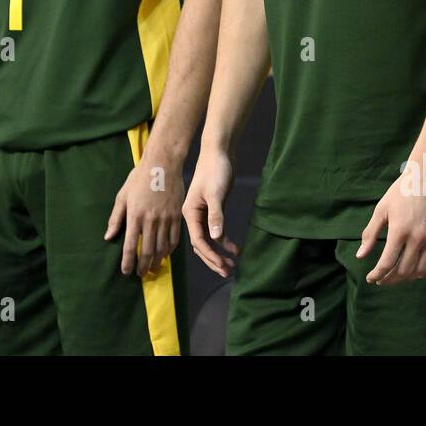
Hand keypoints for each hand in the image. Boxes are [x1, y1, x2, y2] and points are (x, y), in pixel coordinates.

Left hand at [104, 149, 185, 276]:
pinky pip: (174, 239)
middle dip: (143, 266)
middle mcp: (150, 220)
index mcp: (135, 216)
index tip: (126, 272)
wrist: (163, 165)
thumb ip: (115, 218)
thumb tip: (108, 237)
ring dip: (157, 261)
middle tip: (141, 275)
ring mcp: (165, 219)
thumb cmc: (139, 178)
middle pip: (147, 251)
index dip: (127, 262)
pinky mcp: (176, 216)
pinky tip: (165, 255)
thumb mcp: (122, 196)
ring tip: (153, 268)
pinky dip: (169, 250)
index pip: (130, 246)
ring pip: (162, 248)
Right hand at [182, 151, 239, 276]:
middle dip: (213, 260)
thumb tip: (216, 238)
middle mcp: (194, 216)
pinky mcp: (214, 211)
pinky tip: (235, 249)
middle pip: (201, 245)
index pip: (198, 240)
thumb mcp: (216, 193)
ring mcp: (204, 214)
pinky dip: (225, 242)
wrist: (219, 152)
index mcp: (189, 212)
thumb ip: (216, 215)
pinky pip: (217, 232)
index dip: (210, 255)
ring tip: (231, 266)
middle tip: (227, 272)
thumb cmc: (215, 170)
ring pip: (209, 241)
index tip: (222, 266)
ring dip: (219, 254)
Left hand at [356, 165, 425, 284]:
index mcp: (400, 230)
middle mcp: (418, 237)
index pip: (387, 263)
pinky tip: (416, 272)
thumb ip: (371, 234)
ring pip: (421, 270)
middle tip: (382, 279)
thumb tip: (360, 256)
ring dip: (407, 278)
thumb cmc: (403, 190)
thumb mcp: (382, 209)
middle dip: (390, 279)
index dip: (377, 274)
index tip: (370, 278)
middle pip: (404, 270)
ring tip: (397, 277)